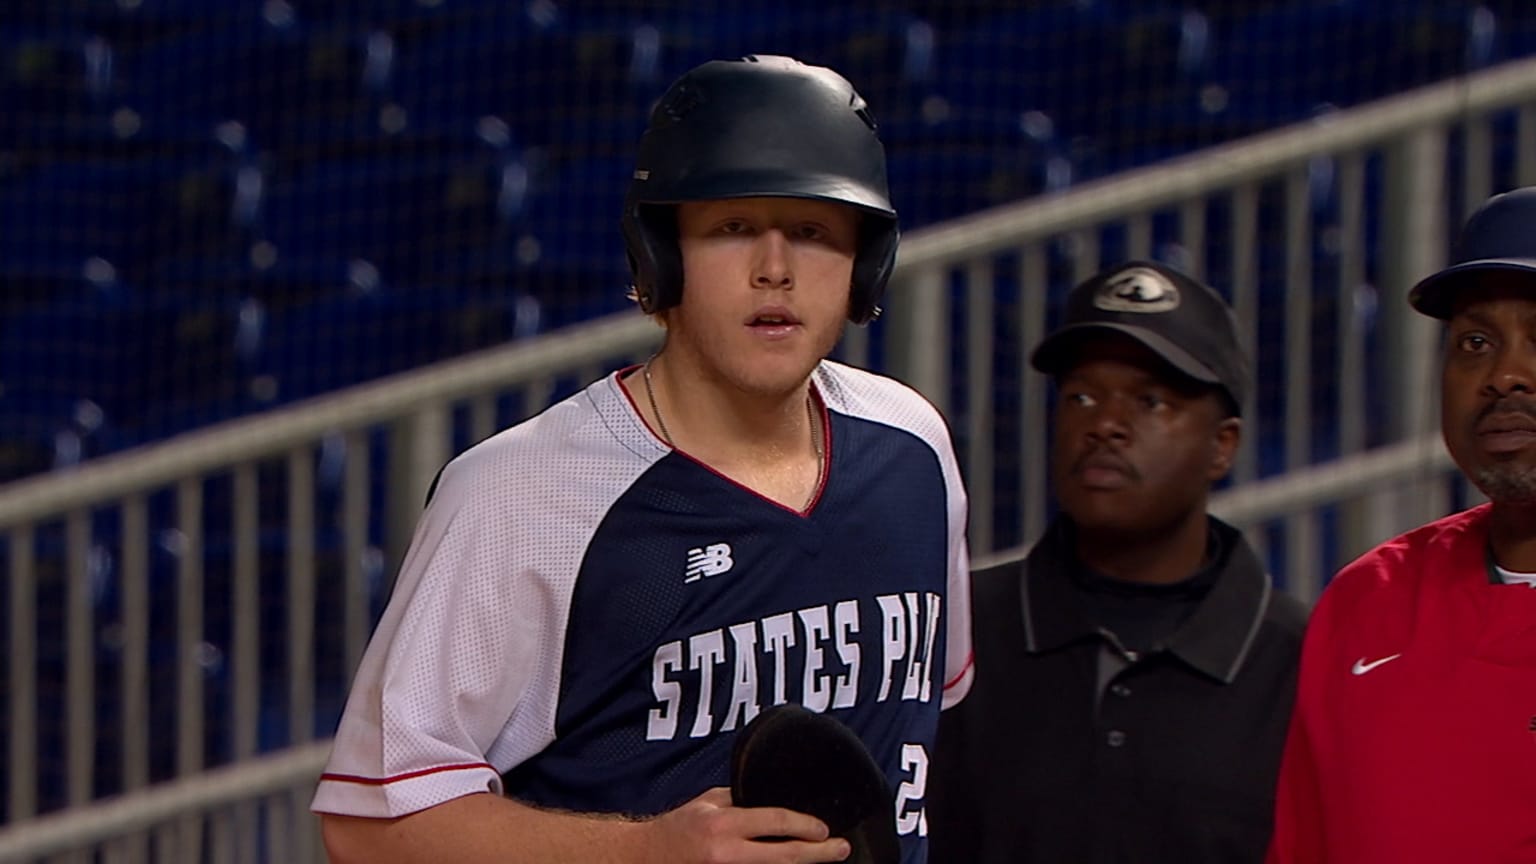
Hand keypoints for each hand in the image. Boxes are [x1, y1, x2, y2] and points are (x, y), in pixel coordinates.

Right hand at [640, 787, 851, 863]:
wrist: (645, 857)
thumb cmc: (679, 828)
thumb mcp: (709, 804)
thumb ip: (742, 803)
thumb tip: (778, 800)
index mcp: (722, 825)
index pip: (774, 822)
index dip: (804, 826)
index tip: (824, 829)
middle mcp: (726, 853)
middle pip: (784, 857)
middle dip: (818, 853)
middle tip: (841, 848)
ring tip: (825, 859)